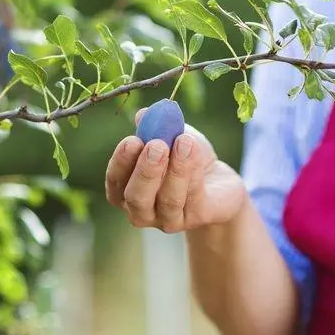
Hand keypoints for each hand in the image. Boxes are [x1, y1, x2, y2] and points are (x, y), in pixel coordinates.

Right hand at [105, 109, 246, 232]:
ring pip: (169, 199)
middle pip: (137, 198)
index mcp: (126, 191)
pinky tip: (195, 149)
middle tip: (156, 145)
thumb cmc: (185, 158)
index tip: (133, 140)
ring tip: (183, 142)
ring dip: (176, 168)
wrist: (219, 181)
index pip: (115, 182)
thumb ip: (154, 127)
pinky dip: (194, 171)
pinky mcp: (199, 217)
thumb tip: (142, 115)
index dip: (121, 162)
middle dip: (146, 171)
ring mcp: (170, 219)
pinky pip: (194, 197)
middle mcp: (143, 211)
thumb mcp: (170, 137)